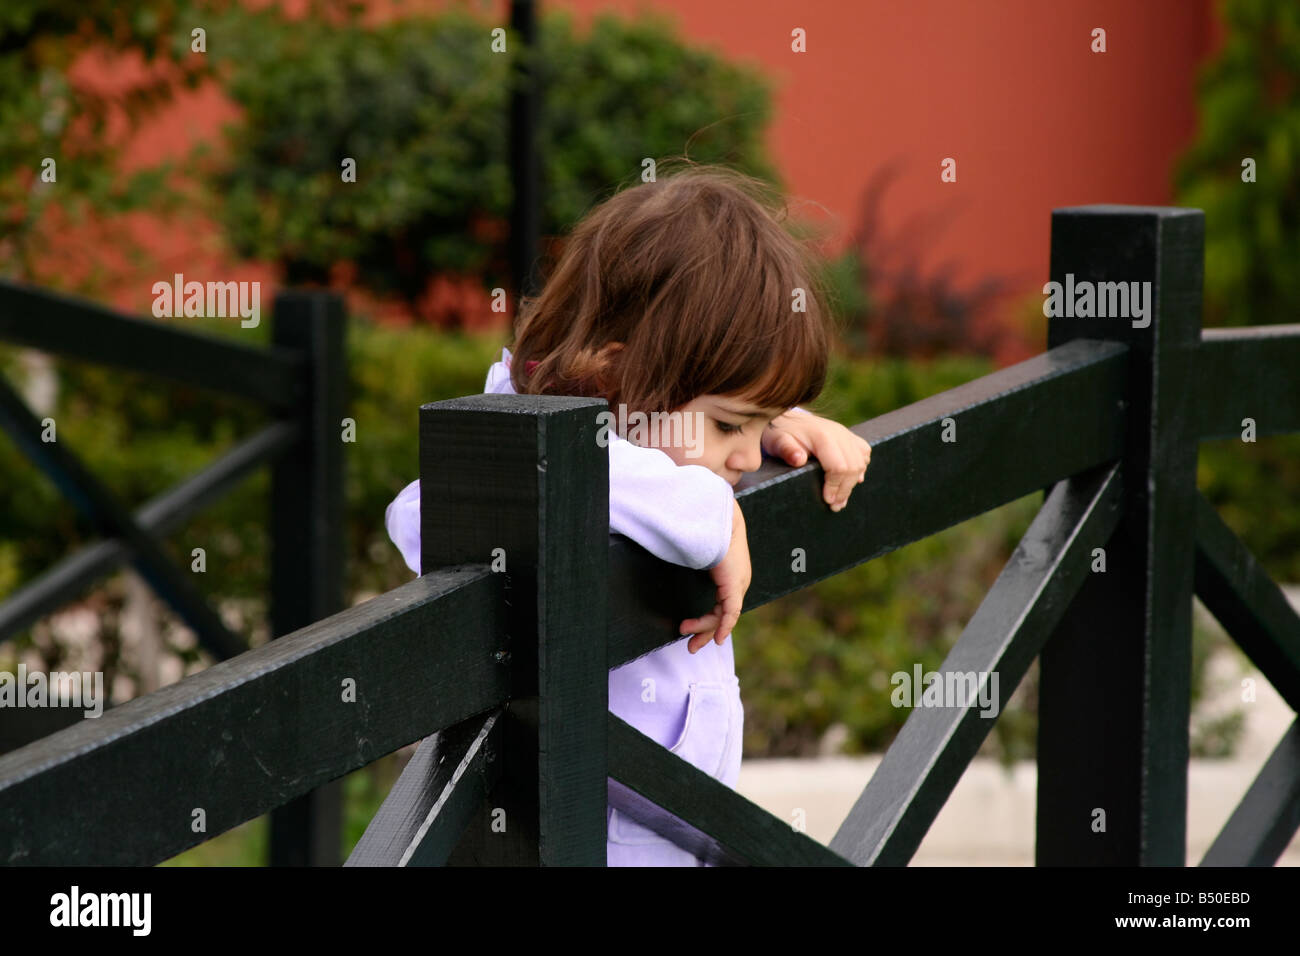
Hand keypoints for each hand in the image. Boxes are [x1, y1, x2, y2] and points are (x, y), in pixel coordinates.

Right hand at [680, 499, 749, 652]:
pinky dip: (723, 627)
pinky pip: (730, 613)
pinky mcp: (735, 585)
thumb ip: (694, 559)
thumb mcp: (700, 549)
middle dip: (706, 631)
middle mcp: (739, 580)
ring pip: (724, 615)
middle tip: (692, 647)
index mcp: (732, 573)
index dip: (709, 620)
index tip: (692, 629)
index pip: (723, 604)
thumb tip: (675, 555)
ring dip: (704, 627)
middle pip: (724, 614)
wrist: (718, 513)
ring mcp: (739, 583)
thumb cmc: (706, 525)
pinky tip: (715, 639)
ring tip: (685, 632)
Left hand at [763, 410, 871, 511]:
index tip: (828, 500)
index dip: (835, 486)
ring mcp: (846, 434)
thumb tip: (799, 460)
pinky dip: (860, 468)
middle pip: (853, 467)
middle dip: (845, 490)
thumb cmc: (781, 434)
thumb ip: (787, 450)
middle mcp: (839, 433)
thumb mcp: (778, 442)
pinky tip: (853, 480)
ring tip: (841, 500)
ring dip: (852, 483)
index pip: (839, 467)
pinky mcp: (849, 436)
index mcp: (823, 436)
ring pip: (860, 461)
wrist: (788, 419)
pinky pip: (863, 452)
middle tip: (835, 506)